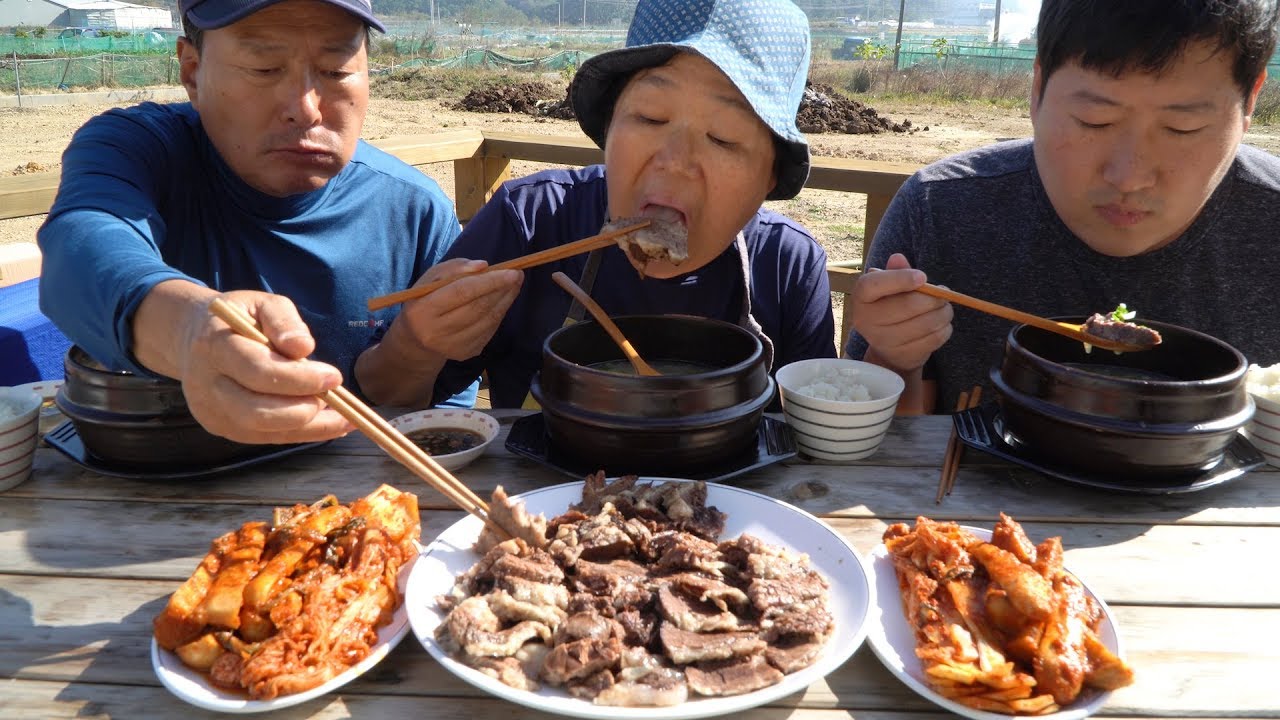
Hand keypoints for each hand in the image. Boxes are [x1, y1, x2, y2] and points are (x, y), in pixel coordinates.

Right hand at [175, 290, 353, 443]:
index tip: (334, 376)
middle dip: (303, 408)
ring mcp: (211, 411)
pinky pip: (266, 437)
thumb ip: (284, 321)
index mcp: (214, 346)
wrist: (193, 337)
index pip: (258, 370)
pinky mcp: (222, 427)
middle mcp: (206, 384)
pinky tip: (329, 423)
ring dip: (308, 427)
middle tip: (336, 397)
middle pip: (256, 410)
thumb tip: (304, 348)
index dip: (299, 378)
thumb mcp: (263, 303)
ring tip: (344, 417)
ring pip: (263, 431)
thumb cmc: (239, 318)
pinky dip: (301, 433)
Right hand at [392, 258, 523, 360]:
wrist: (416, 339)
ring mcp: (452, 346)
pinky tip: (503, 301)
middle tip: (518, 275)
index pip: (461, 292)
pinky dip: (499, 314)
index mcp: (423, 310)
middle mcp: (437, 332)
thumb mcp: (430, 279)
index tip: (512, 271)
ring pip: (487, 321)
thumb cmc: (425, 301)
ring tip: (514, 285)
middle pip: (478, 308)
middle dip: (501, 290)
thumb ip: (455, 268)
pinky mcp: (465, 353)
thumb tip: (483, 266)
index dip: (489, 282)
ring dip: (505, 301)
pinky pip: (489, 331)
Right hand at [850, 253, 952, 373]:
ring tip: (945, 308)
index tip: (922, 277)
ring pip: (927, 323)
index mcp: (861, 297)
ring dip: (944, 313)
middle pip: (908, 305)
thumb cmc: (890, 308)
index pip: (874, 285)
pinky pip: (934, 338)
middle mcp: (867, 320)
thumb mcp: (889, 288)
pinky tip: (941, 324)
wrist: (888, 349)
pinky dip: (945, 328)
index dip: (900, 278)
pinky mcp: (903, 355)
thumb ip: (895, 272)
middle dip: (935, 297)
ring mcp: (884, 341)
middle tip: (945, 294)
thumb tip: (898, 258)